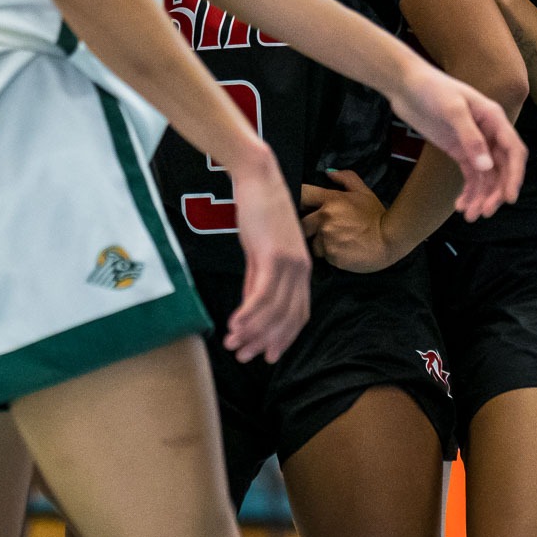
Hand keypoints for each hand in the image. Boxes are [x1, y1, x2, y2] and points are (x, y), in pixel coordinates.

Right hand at [221, 145, 310, 362]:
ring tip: (233, 346)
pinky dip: (248, 314)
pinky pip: (261, 294)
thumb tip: (251, 305)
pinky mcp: (272, 255)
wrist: (259, 178)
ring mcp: (289, 263)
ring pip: (273, 310)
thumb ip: (258, 277)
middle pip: (287, 318)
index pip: (299, 314)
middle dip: (266, 342)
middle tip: (245, 358)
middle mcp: (301, 270)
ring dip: (252, 332)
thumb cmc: (260, 210)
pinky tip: (234, 326)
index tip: (268, 355)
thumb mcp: (262, 249)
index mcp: (303, 270)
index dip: (284, 338)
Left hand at [300, 170, 394, 273]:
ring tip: (338, 242)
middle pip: (301, 223)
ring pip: (312, 242)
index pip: (301, 195)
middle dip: (309, 227)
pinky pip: (323, 256)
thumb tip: (328, 173)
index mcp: (331, 200)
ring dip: (321, 243)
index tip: (304, 208)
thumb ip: (346, 178)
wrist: (390, 240)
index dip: (300, 202)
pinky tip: (343, 251)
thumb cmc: (377, 215)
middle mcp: (325, 218)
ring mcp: (327, 238)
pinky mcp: (331, 256)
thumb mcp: (364, 192)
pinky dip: (331, 255)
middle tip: (324, 230)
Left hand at [385, 58, 526, 218]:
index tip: (509, 198)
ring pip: (486, 176)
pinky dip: (468, 192)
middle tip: (484, 212)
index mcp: (494, 118)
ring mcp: (474, 142)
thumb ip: (470, 137)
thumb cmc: (431, 88)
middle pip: (502, 168)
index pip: (514, 151)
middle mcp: (489, 132)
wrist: (406, 85)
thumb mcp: (452, 110)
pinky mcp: (459, 150)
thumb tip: (486, 168)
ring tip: (469, 215)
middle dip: (495, 192)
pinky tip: (460, 206)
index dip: (515, 175)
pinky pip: (470, 175)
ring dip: (480, 196)